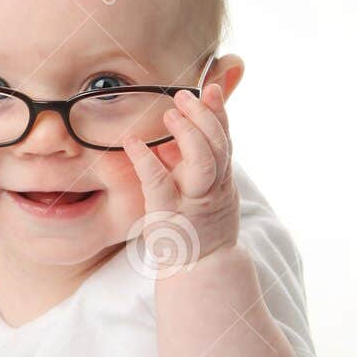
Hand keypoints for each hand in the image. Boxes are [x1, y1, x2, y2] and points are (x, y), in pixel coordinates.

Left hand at [121, 81, 239, 263]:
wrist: (200, 267)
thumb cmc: (198, 225)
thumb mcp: (209, 191)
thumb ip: (201, 161)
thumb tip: (182, 131)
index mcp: (221, 179)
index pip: (225, 140)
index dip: (219, 113)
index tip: (210, 88)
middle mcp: (211, 188)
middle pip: (218, 147)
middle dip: (204, 118)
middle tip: (183, 97)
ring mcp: (192, 202)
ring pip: (202, 163)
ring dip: (187, 134)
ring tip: (170, 114)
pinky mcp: (168, 214)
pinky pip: (159, 183)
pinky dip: (145, 159)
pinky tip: (132, 141)